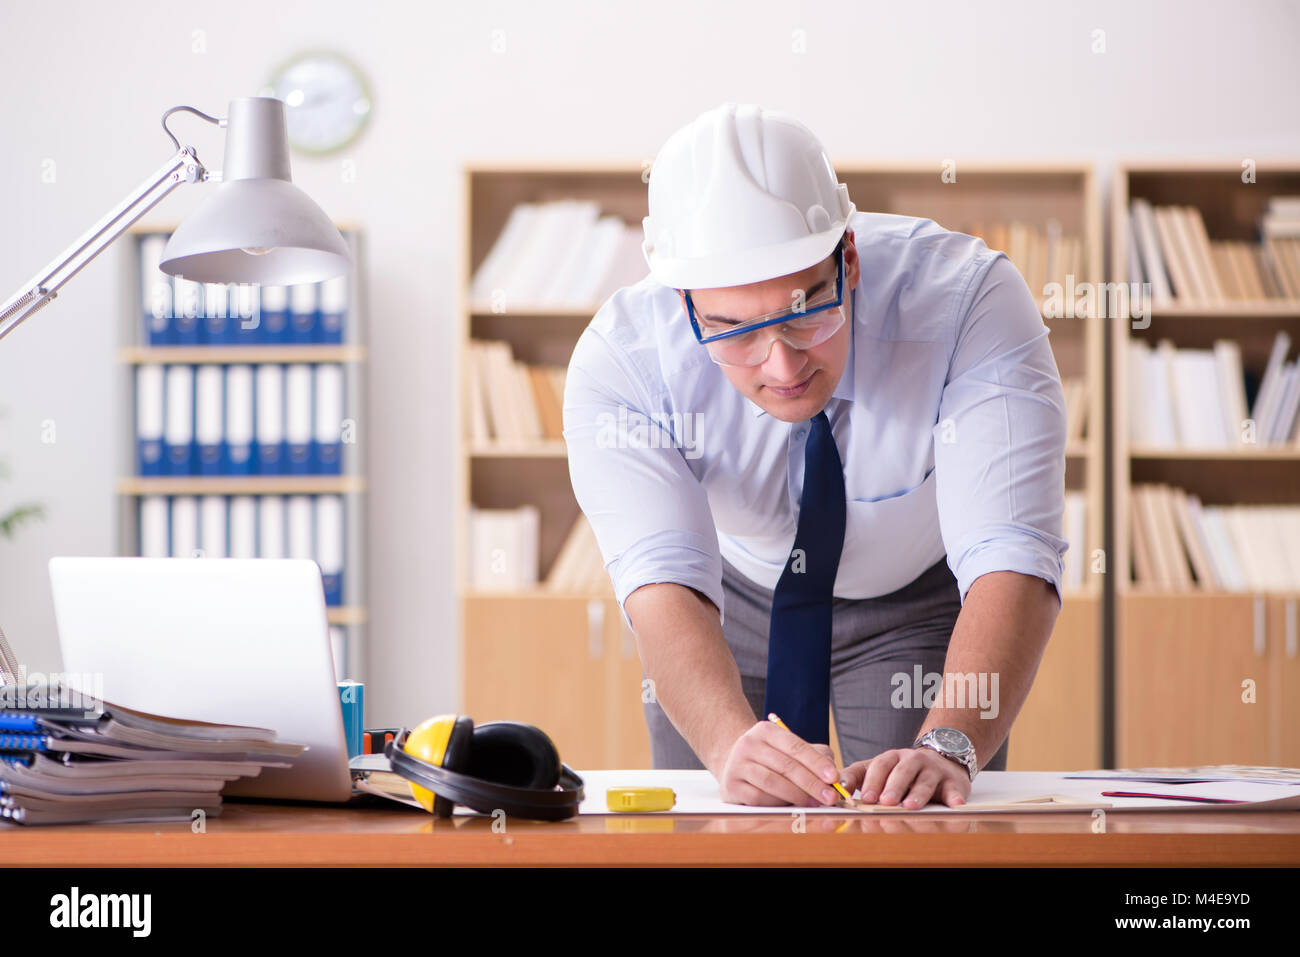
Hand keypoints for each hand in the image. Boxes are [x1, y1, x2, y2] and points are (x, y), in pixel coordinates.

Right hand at [715, 720, 842, 806]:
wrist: (734, 765)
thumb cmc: (771, 759)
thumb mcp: (789, 750)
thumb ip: (815, 756)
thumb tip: (836, 776)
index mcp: (765, 731)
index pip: (795, 746)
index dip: (816, 762)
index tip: (834, 777)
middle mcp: (748, 744)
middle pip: (786, 765)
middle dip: (812, 783)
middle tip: (830, 797)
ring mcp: (737, 764)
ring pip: (772, 782)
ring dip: (797, 795)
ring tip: (814, 803)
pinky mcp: (731, 785)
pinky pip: (759, 798)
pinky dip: (777, 803)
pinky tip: (789, 807)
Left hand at [841, 746, 971, 808]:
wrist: (942, 759)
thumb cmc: (902, 772)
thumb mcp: (877, 769)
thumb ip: (855, 777)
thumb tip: (833, 788)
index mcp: (891, 758)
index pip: (879, 765)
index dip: (871, 780)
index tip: (863, 797)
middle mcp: (912, 760)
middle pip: (902, 771)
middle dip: (893, 787)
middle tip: (884, 803)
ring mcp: (934, 770)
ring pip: (925, 781)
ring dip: (918, 794)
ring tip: (910, 806)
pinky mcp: (953, 782)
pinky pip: (955, 790)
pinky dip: (955, 798)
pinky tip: (955, 806)